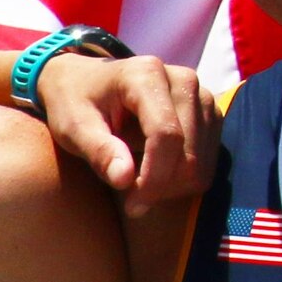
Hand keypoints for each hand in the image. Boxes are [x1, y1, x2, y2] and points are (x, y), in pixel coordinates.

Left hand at [33, 52, 211, 215]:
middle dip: (160, 186)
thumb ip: (98, 151)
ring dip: (171, 184)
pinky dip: (181, 177)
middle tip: (129, 197)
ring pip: (201, 162)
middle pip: (188, 153)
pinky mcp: (208, 113)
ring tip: (137, 176)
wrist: (87, 80)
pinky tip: (153, 168)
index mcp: (147, 75)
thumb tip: (125, 180)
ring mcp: (202, 95)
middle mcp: (183, 80)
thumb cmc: (76, 103)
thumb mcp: (73, 127)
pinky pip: (207, 161)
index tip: (133, 206)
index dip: (154, 178)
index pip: (166, 135)